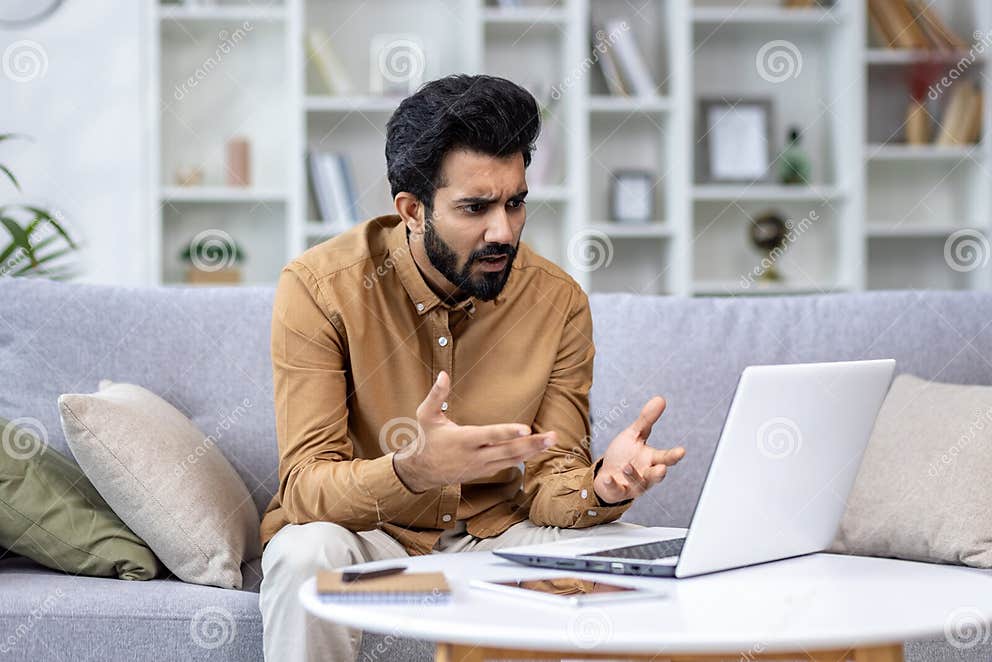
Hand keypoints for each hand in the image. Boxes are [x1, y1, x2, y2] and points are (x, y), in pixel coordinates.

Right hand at [392, 371, 555, 491]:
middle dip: (532, 444)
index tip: (526, 428)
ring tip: (551, 441)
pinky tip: (537, 449)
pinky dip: (524, 458)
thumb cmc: (426, 439)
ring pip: (512, 460)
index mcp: (462, 440)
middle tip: (552, 436)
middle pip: (508, 451)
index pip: (489, 435)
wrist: (422, 470)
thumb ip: (436, 395)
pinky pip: (508, 465)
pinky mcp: (485, 472)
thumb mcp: (426, 415)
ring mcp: (481, 466)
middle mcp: (475, 456)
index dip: (507, 432)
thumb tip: (444, 374)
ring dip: (533, 450)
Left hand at [592, 396, 684, 504]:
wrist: (606, 475)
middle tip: (662, 469)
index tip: (681, 451)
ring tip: (627, 466)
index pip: (666, 457)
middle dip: (659, 473)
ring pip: (638, 483)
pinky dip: (612, 484)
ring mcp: (632, 485)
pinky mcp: (618, 492)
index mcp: (651, 459)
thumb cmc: (624, 455)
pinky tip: (607, 478)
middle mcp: (645, 474)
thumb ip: (647, 419)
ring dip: (633, 474)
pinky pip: (616, 491)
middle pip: (656, 475)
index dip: (674, 455)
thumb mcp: (634, 434)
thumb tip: (660, 399)